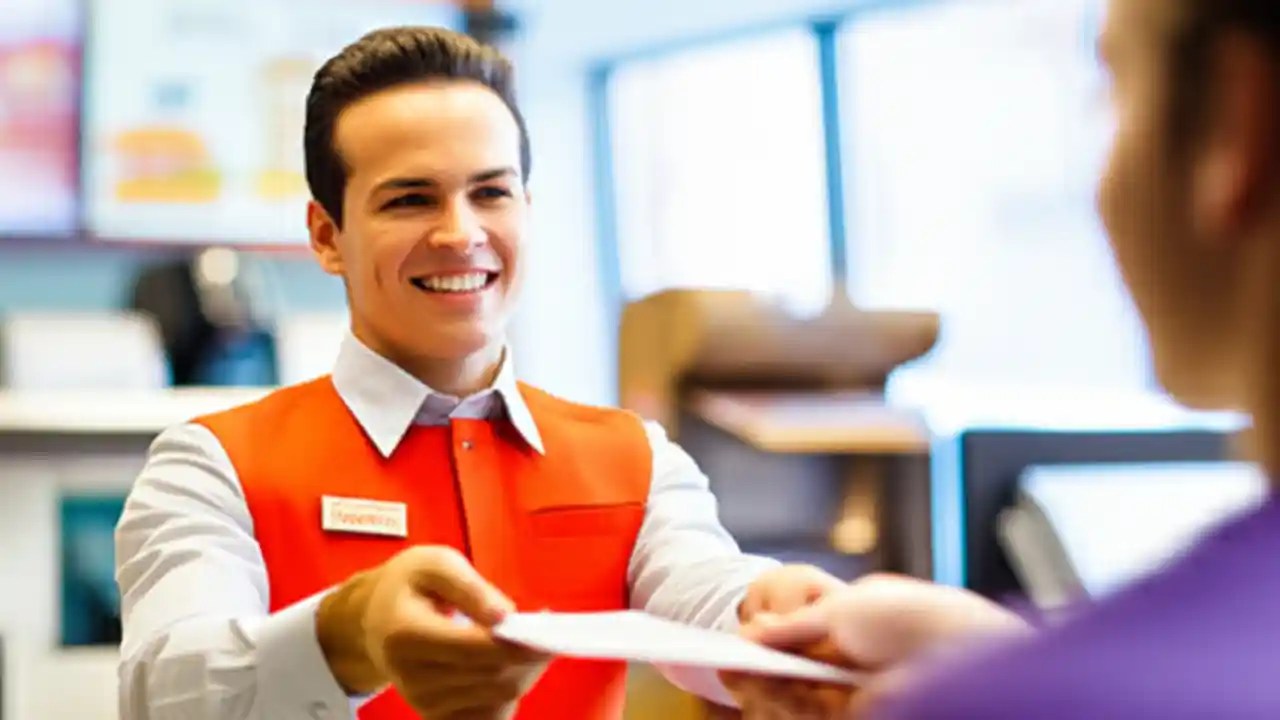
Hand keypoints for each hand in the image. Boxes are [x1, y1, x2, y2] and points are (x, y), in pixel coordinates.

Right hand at [318, 546, 548, 718]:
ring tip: (526, 643)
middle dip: (530, 656)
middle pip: (495, 678)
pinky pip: (491, 718)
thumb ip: (470, 587)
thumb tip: (505, 616)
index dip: (519, 642)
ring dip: (525, 672)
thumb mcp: (434, 563)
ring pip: (499, 699)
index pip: (477, 650)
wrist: (372, 621)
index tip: (548, 626)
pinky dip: (510, 692)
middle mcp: (413, 678)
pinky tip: (510, 666)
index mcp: (406, 636)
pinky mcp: (437, 718)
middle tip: (546, 630)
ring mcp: (424, 704)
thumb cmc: (408, 585)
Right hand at [726, 574, 1031, 718]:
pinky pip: (805, 716)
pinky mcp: (854, 718)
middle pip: (792, 679)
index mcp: (856, 635)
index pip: (801, 648)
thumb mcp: (841, 609)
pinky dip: (778, 704)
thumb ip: (794, 626)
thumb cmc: (908, 617)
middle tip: (729, 663)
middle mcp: (855, 670)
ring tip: (738, 672)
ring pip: (794, 703)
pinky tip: (758, 688)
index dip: (768, 649)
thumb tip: (752, 634)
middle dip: (758, 672)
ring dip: (762, 689)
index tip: (737, 648)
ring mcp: (855, 699)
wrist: (950, 647)